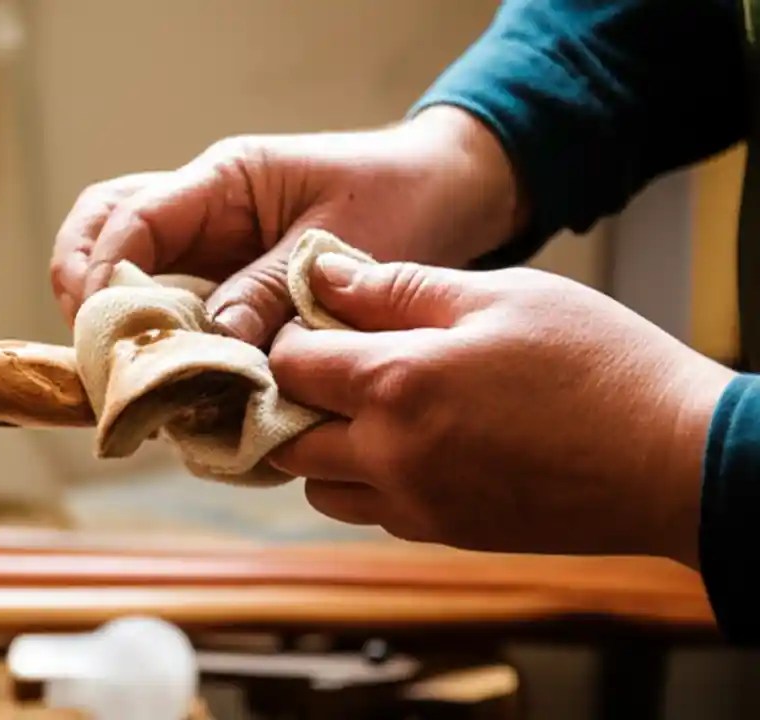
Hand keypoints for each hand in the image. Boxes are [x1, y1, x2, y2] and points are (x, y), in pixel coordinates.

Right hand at [50, 106, 525, 345]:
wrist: (448, 195)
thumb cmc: (401, 202)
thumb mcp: (339, 247)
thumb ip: (269, 292)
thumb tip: (212, 344)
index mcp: (224, 180)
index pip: (131, 219)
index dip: (107, 278)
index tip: (114, 337)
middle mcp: (200, 208)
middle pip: (98, 229)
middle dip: (84, 290)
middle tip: (104, 355)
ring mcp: (206, 243)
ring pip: (121, 265)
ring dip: (114, 319)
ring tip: (127, 376)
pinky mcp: (223, 280)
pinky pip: (166, 302)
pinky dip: (157, 338)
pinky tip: (170, 381)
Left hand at [268, 254, 735, 567]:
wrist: (675, 459)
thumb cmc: (597, 363)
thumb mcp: (499, 295)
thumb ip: (398, 288)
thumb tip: (324, 276)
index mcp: (397, 384)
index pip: (290, 364)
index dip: (291, 336)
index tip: (315, 320)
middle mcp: (390, 455)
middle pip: (288, 436)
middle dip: (293, 399)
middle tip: (330, 365)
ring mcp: (415, 504)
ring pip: (320, 484)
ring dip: (324, 446)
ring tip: (370, 407)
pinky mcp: (444, 533)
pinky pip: (371, 511)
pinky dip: (367, 480)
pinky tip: (411, 442)